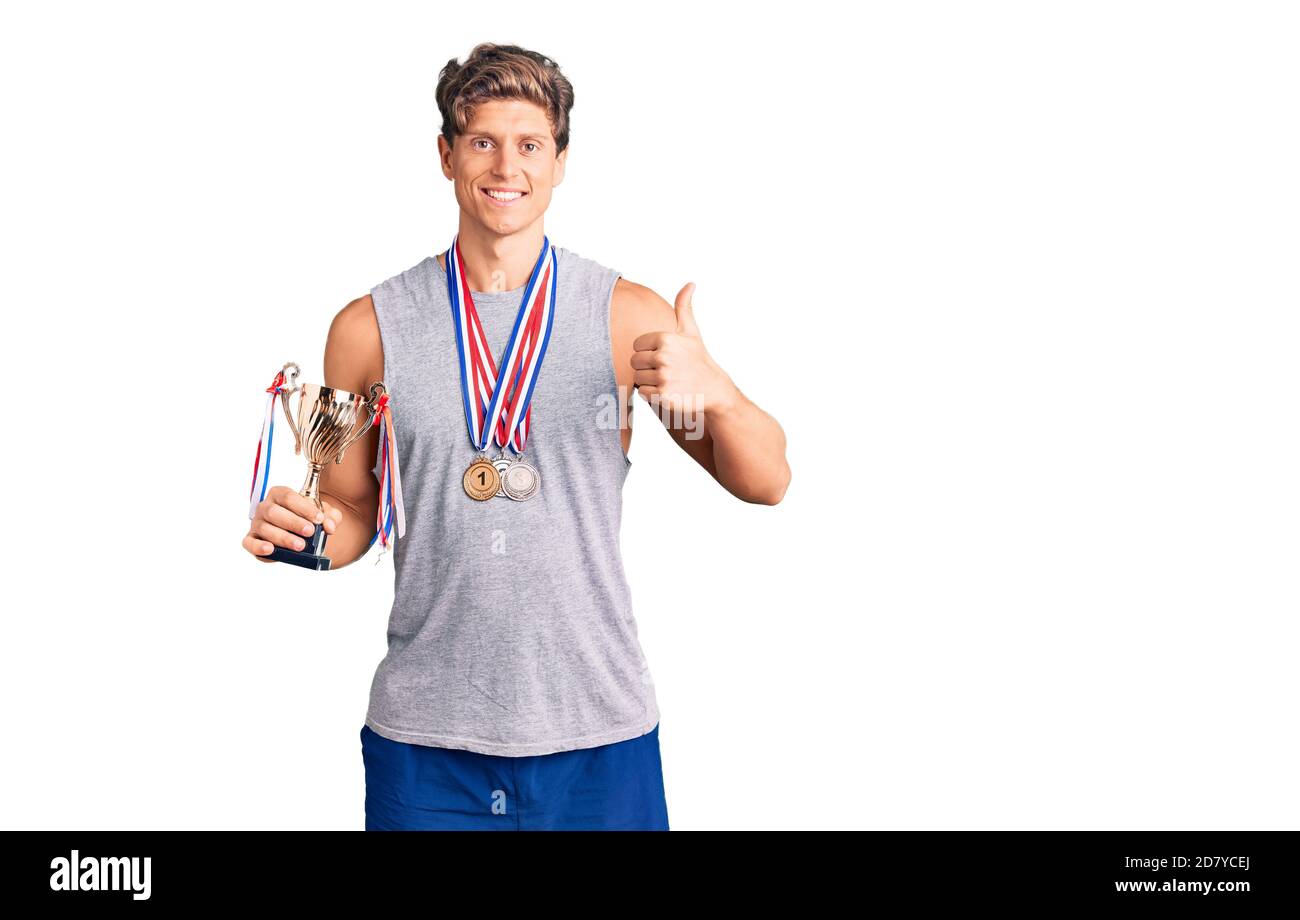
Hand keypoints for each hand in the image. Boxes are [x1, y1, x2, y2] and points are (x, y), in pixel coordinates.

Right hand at [243, 485, 343, 562]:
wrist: (301, 534)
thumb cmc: (309, 520)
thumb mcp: (323, 516)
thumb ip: (330, 517)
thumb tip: (330, 526)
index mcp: (280, 494)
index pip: (289, 497)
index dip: (304, 508)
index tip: (319, 518)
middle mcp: (265, 507)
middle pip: (274, 511)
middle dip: (293, 522)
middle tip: (309, 531)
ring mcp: (257, 523)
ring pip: (265, 528)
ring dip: (283, 537)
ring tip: (300, 546)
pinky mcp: (252, 540)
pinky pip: (250, 543)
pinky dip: (258, 547)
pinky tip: (271, 550)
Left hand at [630, 282, 738, 417]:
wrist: (714, 390)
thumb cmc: (699, 359)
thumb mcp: (691, 332)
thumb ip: (684, 307)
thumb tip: (690, 284)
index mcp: (666, 338)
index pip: (637, 345)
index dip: (648, 351)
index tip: (663, 355)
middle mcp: (663, 357)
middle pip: (635, 362)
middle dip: (647, 366)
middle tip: (665, 370)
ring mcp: (663, 377)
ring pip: (637, 378)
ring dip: (649, 380)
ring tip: (667, 380)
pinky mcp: (663, 396)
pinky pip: (642, 393)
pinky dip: (651, 394)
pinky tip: (667, 390)